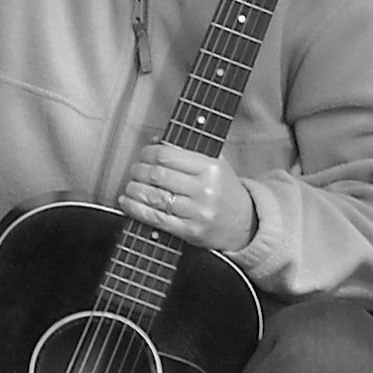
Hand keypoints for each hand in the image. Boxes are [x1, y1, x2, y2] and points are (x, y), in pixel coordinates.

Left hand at [122, 145, 258, 253]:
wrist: (245, 225)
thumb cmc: (224, 190)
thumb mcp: (215, 164)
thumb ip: (186, 151)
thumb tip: (153, 140)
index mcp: (211, 168)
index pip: (167, 155)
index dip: (147, 153)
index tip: (142, 154)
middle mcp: (205, 190)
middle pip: (157, 175)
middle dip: (138, 170)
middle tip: (134, 170)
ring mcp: (197, 213)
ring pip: (153, 197)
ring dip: (134, 189)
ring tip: (130, 185)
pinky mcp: (190, 232)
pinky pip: (155, 218)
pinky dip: (135, 209)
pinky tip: (127, 201)